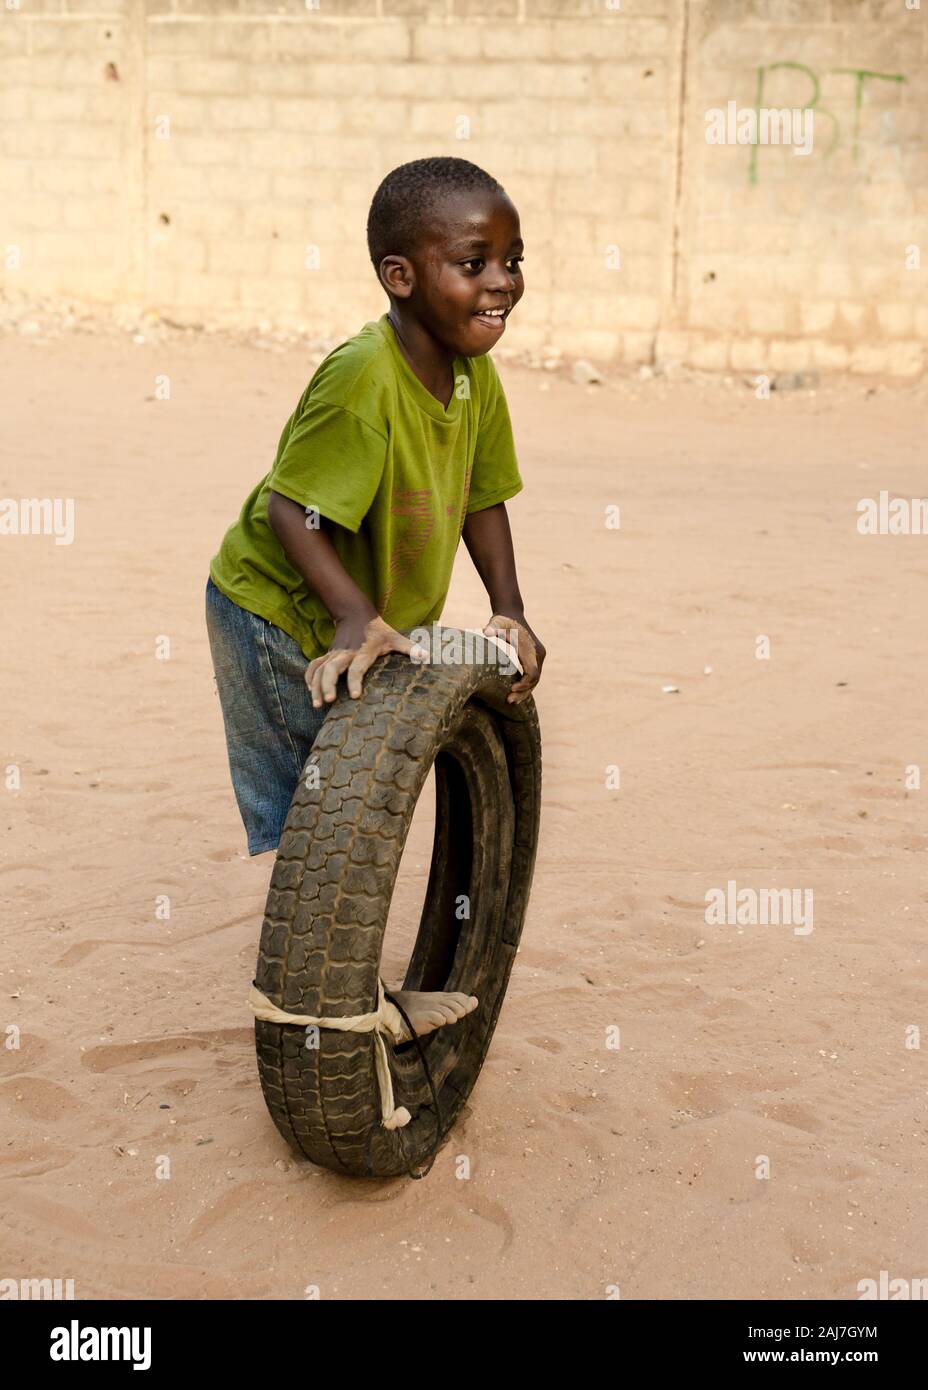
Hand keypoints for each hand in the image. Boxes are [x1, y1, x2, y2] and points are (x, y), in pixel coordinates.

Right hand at [305, 614, 426, 707]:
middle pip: (331, 668)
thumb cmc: (379, 631)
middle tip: (328, 701)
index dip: (354, 681)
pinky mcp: (327, 655)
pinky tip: (310, 691)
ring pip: (319, 669)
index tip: (354, 696)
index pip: (357, 668)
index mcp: (363, 652)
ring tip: (317, 704)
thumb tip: (426, 656)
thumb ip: (410, 648)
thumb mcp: (395, 638)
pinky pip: (314, 666)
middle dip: (327, 684)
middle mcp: (345, 653)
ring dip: (316, 685)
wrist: (357, 614)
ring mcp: (334, 654)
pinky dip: (309, 677)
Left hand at [482, 612, 544, 703]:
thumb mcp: (497, 623)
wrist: (511, 613)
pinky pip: (532, 676)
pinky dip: (525, 685)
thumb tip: (486, 631)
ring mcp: (538, 657)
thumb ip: (493, 628)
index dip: (524, 684)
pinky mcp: (534, 658)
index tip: (511, 689)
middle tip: (509, 700)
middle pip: (535, 679)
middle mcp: (538, 654)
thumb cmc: (503, 620)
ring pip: (535, 680)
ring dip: (525, 691)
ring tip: (511, 700)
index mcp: (532, 650)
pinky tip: (514, 692)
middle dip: (523, 691)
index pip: (532, 673)